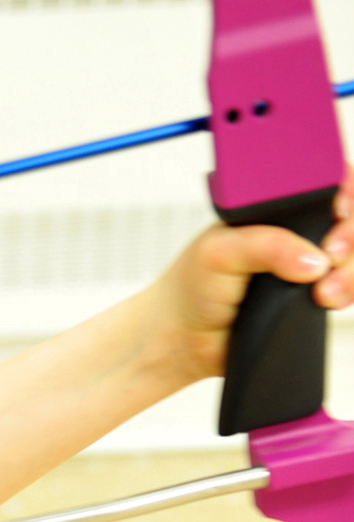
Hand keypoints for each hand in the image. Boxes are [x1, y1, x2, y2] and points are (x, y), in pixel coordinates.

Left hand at [151, 166, 353, 381]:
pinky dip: (347, 292)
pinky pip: (347, 285)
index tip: (338, 212)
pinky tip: (326, 301)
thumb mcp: (221, 254)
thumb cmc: (192, 287)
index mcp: (273, 207)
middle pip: (349, 220)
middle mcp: (295, 231)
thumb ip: (266, 248)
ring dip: (351, 272)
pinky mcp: (311, 294)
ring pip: (353, 255)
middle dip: (350, 238)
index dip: (344, 193)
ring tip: (323, 292)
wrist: (184, 339)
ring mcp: (306, 263)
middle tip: (332, 256)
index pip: (325, 182)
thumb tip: (314, 260)